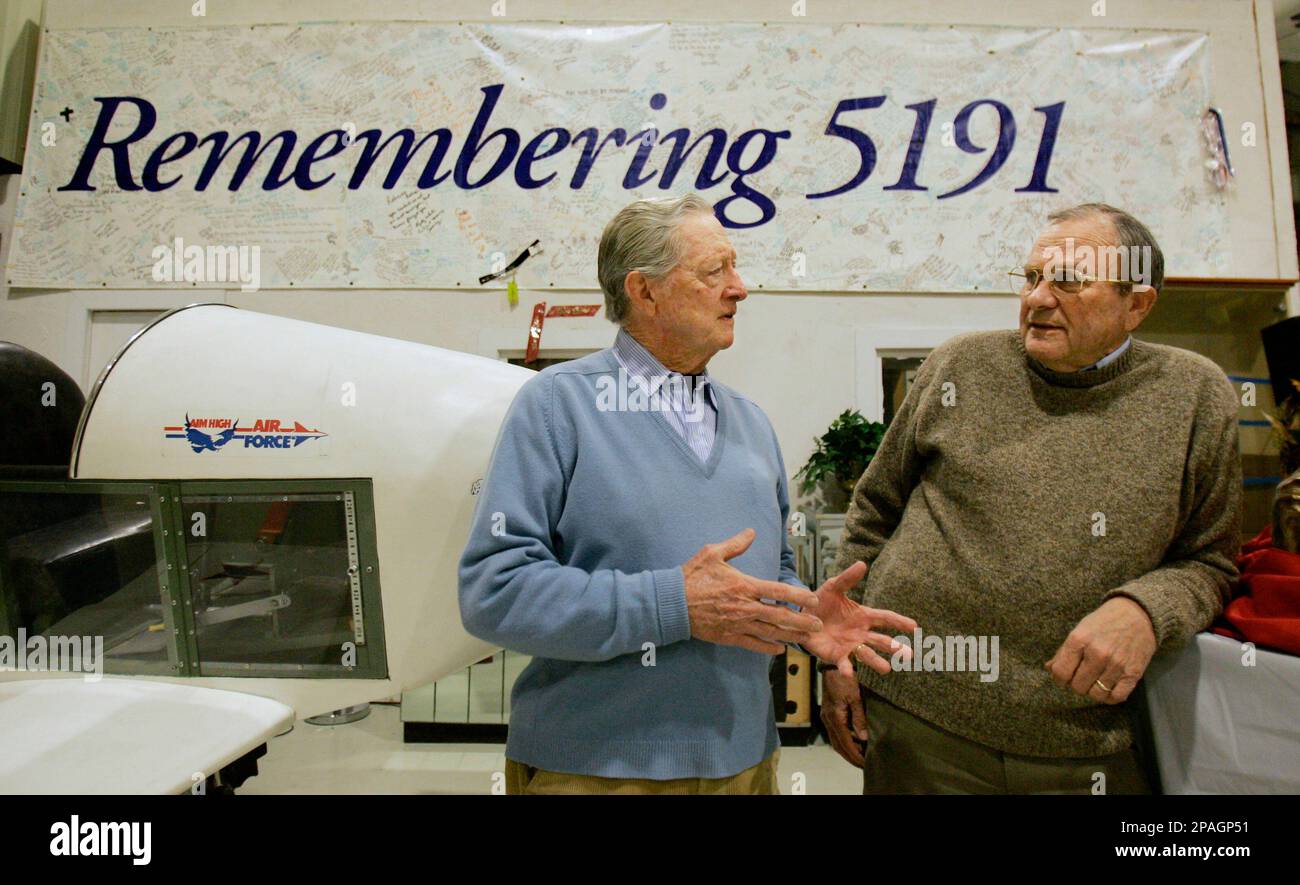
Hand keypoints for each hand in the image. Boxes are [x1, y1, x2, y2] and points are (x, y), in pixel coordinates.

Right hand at [684, 528, 821, 654]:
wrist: (671, 603)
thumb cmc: (692, 576)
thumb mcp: (712, 553)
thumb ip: (735, 544)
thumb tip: (751, 532)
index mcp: (744, 585)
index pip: (778, 590)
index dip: (799, 595)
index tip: (813, 599)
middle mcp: (745, 607)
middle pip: (780, 615)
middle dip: (802, 621)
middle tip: (818, 625)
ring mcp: (738, 624)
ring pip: (771, 632)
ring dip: (791, 635)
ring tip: (807, 638)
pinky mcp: (728, 636)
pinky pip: (753, 644)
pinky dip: (768, 648)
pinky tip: (780, 649)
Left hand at [803, 561, 916, 676]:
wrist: (801, 617)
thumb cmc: (821, 602)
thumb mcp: (833, 587)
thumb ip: (847, 578)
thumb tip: (862, 563)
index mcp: (863, 616)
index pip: (885, 618)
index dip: (899, 622)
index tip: (914, 626)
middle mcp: (860, 633)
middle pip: (881, 640)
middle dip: (895, 647)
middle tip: (908, 654)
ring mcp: (850, 646)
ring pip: (866, 654)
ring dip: (876, 661)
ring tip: (886, 668)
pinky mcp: (836, 656)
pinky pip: (843, 663)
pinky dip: (847, 668)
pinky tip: (849, 673)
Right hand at [820, 670, 868, 767]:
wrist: (833, 663)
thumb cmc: (845, 677)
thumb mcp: (855, 696)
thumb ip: (859, 717)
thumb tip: (863, 737)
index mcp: (834, 717)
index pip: (845, 744)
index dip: (856, 756)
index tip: (866, 764)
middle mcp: (828, 719)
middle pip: (838, 746)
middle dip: (851, 757)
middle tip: (865, 765)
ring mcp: (827, 716)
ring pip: (836, 740)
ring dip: (848, 750)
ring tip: (862, 756)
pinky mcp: (829, 712)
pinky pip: (836, 733)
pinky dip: (846, 741)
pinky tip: (855, 742)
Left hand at [1044, 597, 1156, 703]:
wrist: (1137, 614)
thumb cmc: (1104, 622)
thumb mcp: (1080, 630)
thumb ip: (1063, 651)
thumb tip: (1049, 669)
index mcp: (1079, 640)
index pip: (1061, 673)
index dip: (1059, 678)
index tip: (1064, 676)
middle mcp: (1097, 653)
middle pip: (1078, 686)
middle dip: (1077, 684)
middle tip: (1082, 676)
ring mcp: (1116, 664)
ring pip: (1096, 694)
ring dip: (1093, 691)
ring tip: (1095, 681)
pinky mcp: (1133, 673)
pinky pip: (1116, 697)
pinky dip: (1110, 697)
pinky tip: (1108, 687)